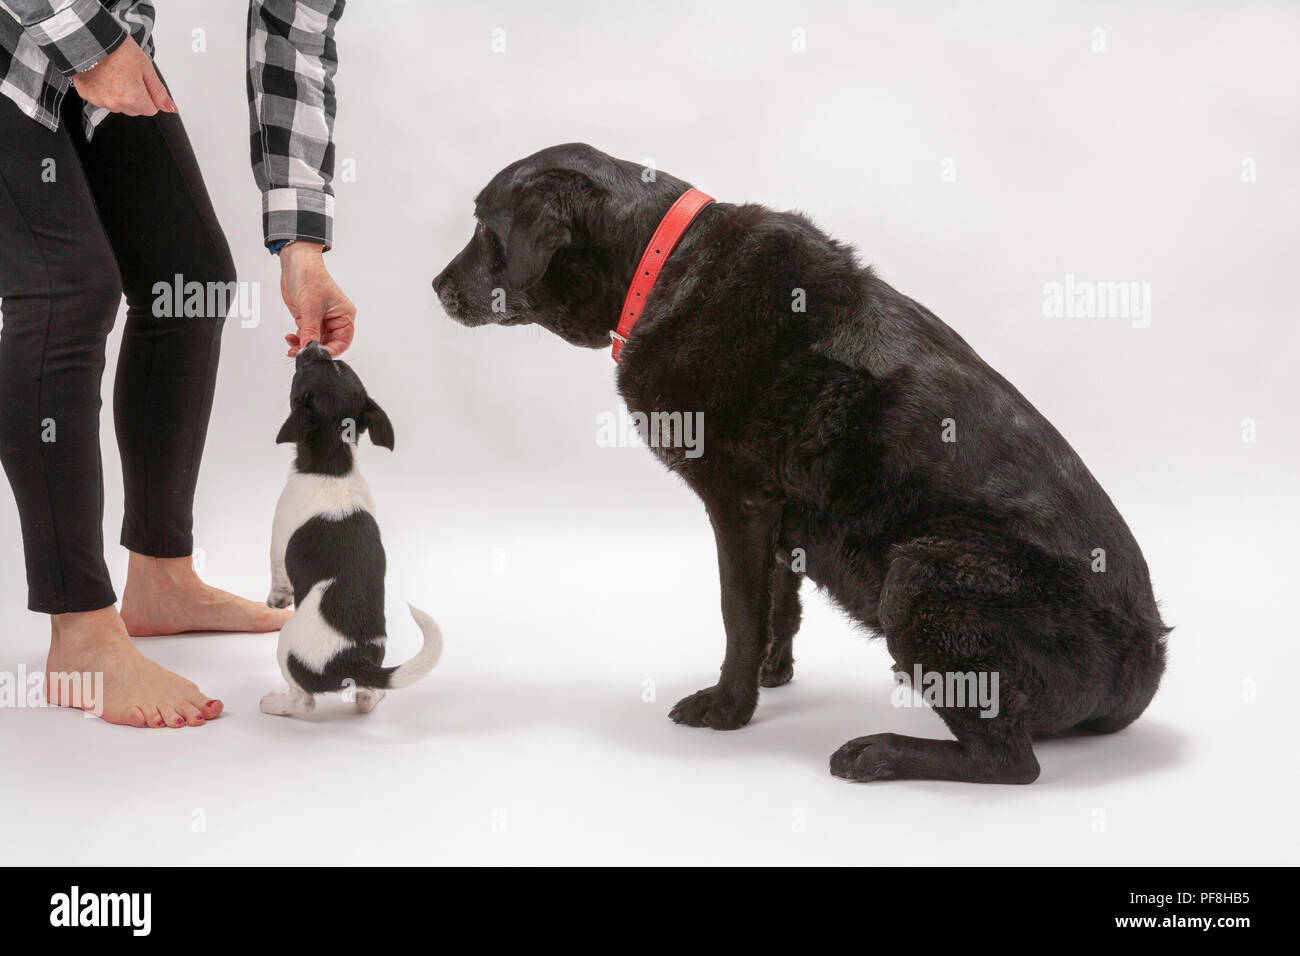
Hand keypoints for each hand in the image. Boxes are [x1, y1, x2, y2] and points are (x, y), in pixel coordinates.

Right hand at [70, 36, 175, 115]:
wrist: (89, 37)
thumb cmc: (117, 49)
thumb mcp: (145, 67)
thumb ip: (158, 91)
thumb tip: (170, 108)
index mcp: (132, 98)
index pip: (151, 109)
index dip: (148, 94)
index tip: (141, 80)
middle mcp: (115, 104)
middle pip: (134, 109)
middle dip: (134, 96)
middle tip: (126, 74)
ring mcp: (99, 101)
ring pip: (118, 105)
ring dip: (118, 94)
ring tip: (112, 73)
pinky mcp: (86, 96)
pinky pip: (102, 99)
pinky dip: (103, 90)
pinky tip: (101, 75)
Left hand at [279, 242, 355, 356]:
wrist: (295, 263)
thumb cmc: (311, 277)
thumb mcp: (311, 308)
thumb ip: (310, 332)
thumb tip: (308, 350)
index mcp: (344, 316)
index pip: (342, 342)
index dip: (330, 351)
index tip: (316, 355)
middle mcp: (334, 320)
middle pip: (328, 343)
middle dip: (313, 349)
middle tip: (300, 353)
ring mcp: (320, 320)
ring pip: (315, 341)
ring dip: (303, 345)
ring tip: (293, 346)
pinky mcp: (308, 318)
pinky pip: (305, 335)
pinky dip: (298, 339)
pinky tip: (291, 338)